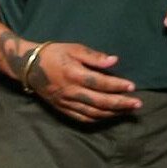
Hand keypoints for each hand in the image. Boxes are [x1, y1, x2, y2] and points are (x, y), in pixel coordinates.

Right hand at [27, 42, 141, 123]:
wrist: (29, 67)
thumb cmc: (54, 54)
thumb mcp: (73, 48)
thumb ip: (94, 56)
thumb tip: (114, 61)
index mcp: (73, 73)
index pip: (100, 82)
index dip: (117, 85)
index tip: (132, 86)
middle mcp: (70, 91)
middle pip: (99, 101)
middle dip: (120, 104)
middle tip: (137, 104)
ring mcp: (66, 102)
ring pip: (92, 112)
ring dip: (112, 113)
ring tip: (127, 111)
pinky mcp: (62, 108)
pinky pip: (82, 118)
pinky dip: (98, 118)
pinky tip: (109, 116)